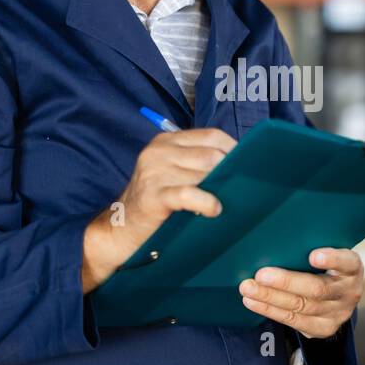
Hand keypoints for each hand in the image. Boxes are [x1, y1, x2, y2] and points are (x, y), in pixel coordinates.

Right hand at [81, 127, 235, 291]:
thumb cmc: (153, 203)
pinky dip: (207, 202)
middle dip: (229, 172)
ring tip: (226, 202)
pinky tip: (214, 210)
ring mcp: (154, 172)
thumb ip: (196, 163)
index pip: (212, 136)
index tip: (246, 167)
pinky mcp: (154, 195)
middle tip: (240, 190)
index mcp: (165, 141)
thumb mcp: (171, 174)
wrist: (119, 229)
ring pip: (204, 173)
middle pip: (211, 154)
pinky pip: (189, 194)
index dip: (234, 150)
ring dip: (220, 189)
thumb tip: (239, 164)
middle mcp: (158, 151)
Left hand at [239, 247, 363, 338]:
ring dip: (270, 298)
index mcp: (352, 268)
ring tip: (248, 288)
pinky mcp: (324, 329)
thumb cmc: (324, 267)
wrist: (337, 298)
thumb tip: (273, 238)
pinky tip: (253, 302)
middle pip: (317, 289)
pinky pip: (294, 321)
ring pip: (302, 307)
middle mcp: (349, 291)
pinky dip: (270, 310)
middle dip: (286, 282)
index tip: (313, 256)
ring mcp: (338, 313)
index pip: (347, 261)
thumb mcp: (327, 254)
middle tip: (260, 274)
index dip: (332, 259)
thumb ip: (309, 248)